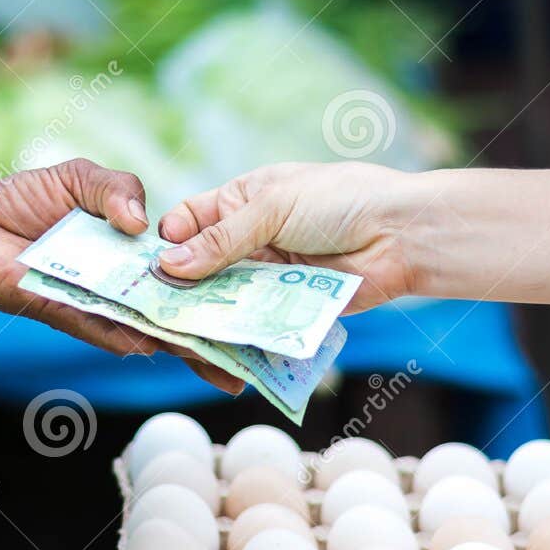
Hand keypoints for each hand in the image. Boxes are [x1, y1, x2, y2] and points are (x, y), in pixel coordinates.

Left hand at [0, 159, 242, 392]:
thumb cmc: (17, 203)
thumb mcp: (78, 178)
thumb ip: (116, 188)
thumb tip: (140, 224)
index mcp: (128, 255)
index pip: (178, 275)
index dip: (213, 289)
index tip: (253, 306)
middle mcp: (114, 285)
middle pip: (169, 314)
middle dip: (206, 339)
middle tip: (244, 365)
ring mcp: (89, 303)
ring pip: (141, 327)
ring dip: (176, 345)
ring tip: (214, 365)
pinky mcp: (57, 310)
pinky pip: (94, 325)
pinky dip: (119, 333)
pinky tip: (147, 344)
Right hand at [156, 162, 420, 312]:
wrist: (402, 235)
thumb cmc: (341, 201)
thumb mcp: (273, 209)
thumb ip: (220, 241)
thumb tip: (169, 265)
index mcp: (241, 200)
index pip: (187, 222)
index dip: (167, 243)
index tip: (147, 269)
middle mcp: (249, 239)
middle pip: (199, 268)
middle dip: (179, 288)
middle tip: (154, 312)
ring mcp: (267, 275)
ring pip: (222, 299)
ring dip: (204, 316)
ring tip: (180, 335)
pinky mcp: (286, 306)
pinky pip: (252, 322)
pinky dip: (235, 334)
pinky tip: (216, 348)